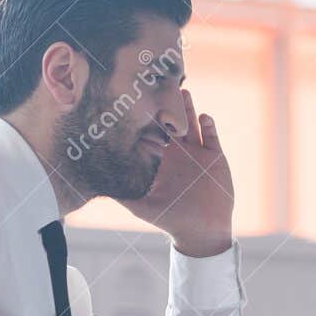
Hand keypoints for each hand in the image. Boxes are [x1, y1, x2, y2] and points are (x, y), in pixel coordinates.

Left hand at [120, 88, 233, 257]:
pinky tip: (204, 117)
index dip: (146, 118)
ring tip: (184, 92)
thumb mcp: (143, 207)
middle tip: (160, 86)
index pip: (152, 133)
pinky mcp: (215, 156)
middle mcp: (179, 153)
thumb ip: (123, 195)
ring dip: (189, 108)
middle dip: (168, 105)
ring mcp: (197, 152)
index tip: (137, 101)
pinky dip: (208, 125)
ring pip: (192, 124)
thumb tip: (99, 187)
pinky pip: (212, 135)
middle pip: (172, 122)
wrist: (202, 230)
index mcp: (161, 160)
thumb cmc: (170, 220)